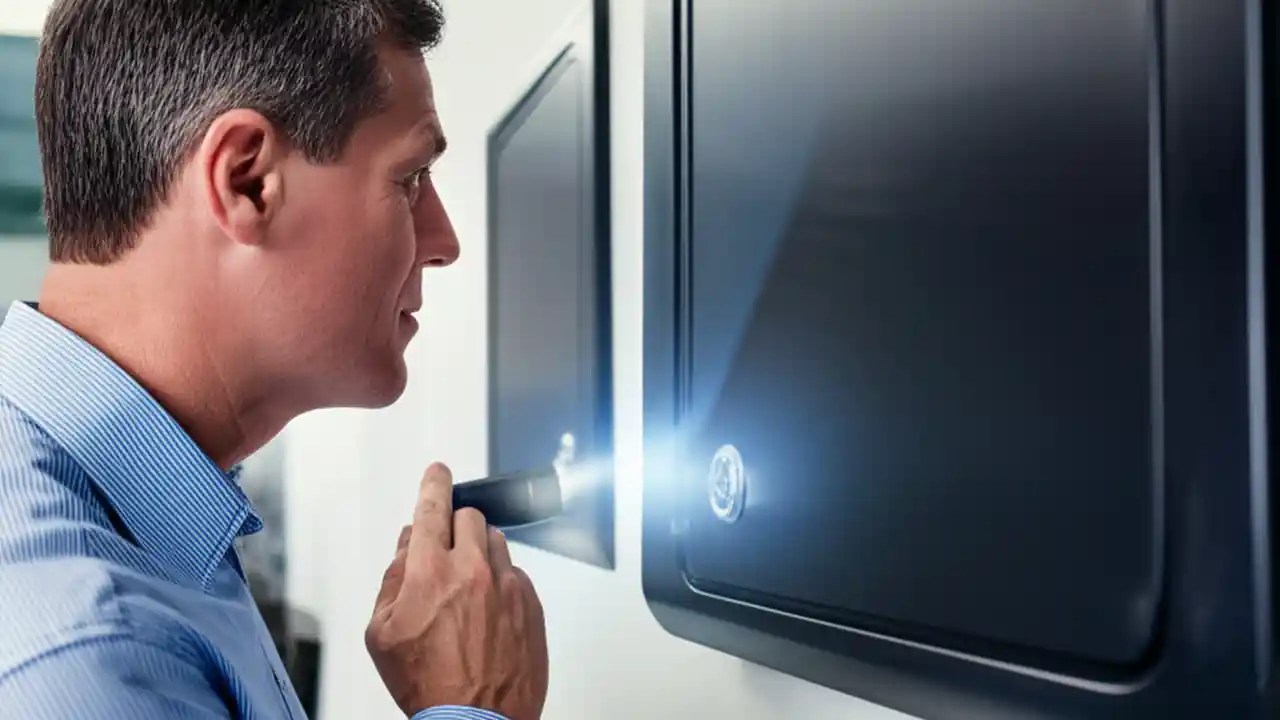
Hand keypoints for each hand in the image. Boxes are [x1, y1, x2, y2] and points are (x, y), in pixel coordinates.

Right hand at [366, 462, 548, 719]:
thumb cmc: (429, 685)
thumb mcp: (382, 634)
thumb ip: (392, 579)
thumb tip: (408, 547)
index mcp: (429, 572)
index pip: (431, 506)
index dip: (433, 483)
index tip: (438, 473)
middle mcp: (472, 569)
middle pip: (469, 516)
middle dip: (454, 526)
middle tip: (444, 553)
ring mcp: (506, 585)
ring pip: (495, 541)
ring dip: (479, 552)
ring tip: (465, 591)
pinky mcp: (531, 603)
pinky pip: (515, 573)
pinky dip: (500, 582)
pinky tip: (487, 614)